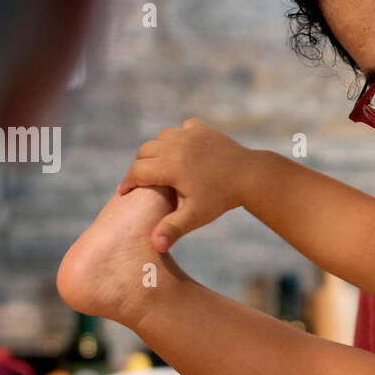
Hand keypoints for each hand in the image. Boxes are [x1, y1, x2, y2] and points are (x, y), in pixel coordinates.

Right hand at [116, 118, 249, 252]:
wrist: (250, 176)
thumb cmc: (221, 198)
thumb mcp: (195, 216)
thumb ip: (172, 229)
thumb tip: (155, 246)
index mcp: (170, 166)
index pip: (137, 171)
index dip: (128, 183)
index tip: (124, 192)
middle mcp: (176, 145)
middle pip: (144, 151)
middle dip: (140, 166)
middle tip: (141, 180)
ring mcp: (189, 134)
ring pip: (161, 137)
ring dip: (156, 150)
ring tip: (158, 165)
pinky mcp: (202, 129)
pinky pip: (182, 128)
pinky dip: (177, 137)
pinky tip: (181, 149)